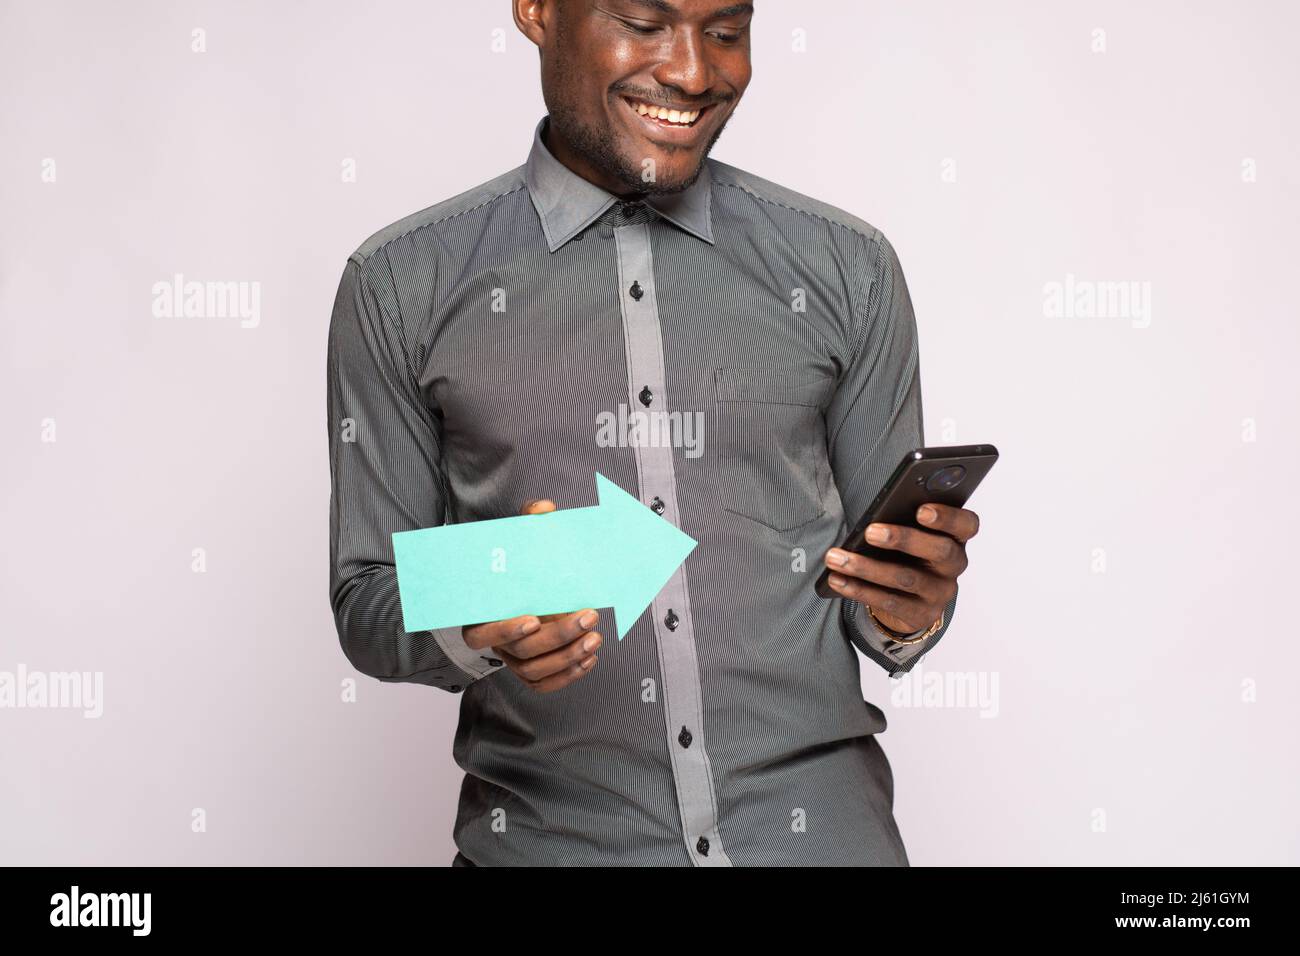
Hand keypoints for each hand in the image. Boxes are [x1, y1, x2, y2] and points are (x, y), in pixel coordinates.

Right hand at [462, 499, 602, 692]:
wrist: (521, 588)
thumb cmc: (518, 568)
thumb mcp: (520, 543)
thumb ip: (530, 526)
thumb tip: (543, 509)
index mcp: (482, 614)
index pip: (481, 633)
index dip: (505, 630)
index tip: (533, 619)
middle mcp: (495, 641)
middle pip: (521, 652)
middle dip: (558, 637)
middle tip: (588, 616)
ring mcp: (512, 657)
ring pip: (534, 671)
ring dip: (568, 657)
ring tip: (595, 638)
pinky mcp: (530, 669)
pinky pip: (544, 684)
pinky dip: (567, 676)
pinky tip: (588, 658)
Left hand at [823, 503, 979, 633]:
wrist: (910, 598)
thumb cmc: (907, 553)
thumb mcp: (911, 535)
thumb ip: (903, 522)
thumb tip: (874, 517)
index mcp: (956, 537)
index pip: (966, 525)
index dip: (948, 517)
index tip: (921, 509)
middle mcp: (954, 566)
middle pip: (939, 551)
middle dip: (903, 539)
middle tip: (871, 531)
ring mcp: (940, 593)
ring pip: (906, 578)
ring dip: (867, 567)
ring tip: (836, 557)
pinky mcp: (921, 615)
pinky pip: (889, 602)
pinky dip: (859, 589)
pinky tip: (838, 579)